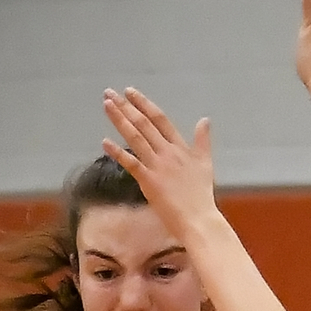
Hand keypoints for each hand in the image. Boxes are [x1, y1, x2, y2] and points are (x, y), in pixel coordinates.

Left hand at [103, 88, 218, 237]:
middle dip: (126, 107)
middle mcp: (167, 152)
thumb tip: (205, 120)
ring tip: (107, 105)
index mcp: (180, 147)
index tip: (130, 92)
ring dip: (120, 120)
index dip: (144, 104)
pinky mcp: (149, 181)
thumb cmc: (201, 195)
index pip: (160, 120)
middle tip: (110, 93)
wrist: (199, 218)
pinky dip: (118, 152)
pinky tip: (105, 142)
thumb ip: (203, 140)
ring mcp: (157, 166)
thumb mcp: (206, 163)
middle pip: (144, 124)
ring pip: (136, 138)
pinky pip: (131, 164)